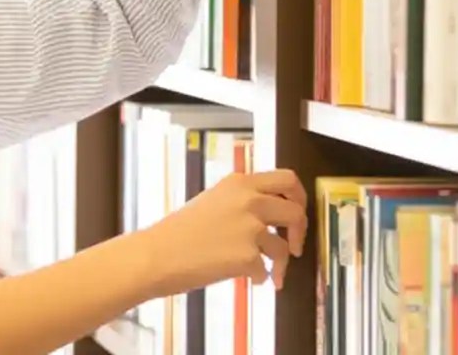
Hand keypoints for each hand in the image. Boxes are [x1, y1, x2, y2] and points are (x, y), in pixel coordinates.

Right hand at [140, 169, 307, 295]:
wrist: (157, 255)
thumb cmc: (178, 232)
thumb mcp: (212, 201)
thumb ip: (242, 200)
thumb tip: (270, 213)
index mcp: (239, 183)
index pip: (287, 179)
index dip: (299, 197)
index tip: (297, 211)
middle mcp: (249, 201)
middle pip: (296, 211)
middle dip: (300, 232)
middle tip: (294, 246)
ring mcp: (250, 228)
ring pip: (284, 247)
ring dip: (280, 263)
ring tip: (267, 272)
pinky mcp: (248, 256)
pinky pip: (266, 271)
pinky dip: (260, 278)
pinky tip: (247, 278)